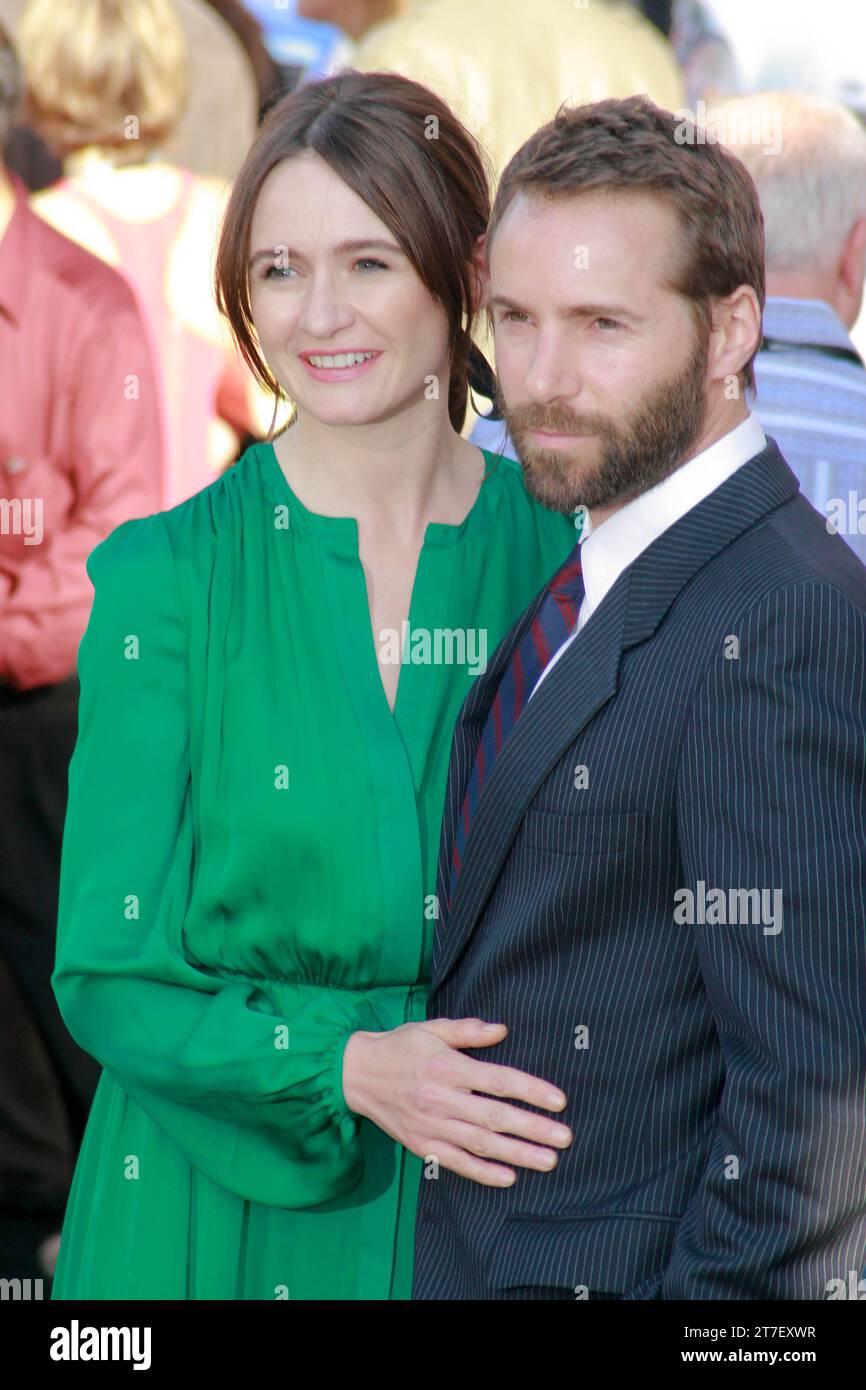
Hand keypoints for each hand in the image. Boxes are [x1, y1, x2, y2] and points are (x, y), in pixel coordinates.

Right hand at [342, 1017, 571, 1185]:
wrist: (357, 1075)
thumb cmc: (401, 1047)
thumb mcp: (431, 1028)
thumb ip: (468, 1030)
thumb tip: (502, 1029)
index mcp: (447, 1068)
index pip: (497, 1080)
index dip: (530, 1090)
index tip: (558, 1100)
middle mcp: (441, 1099)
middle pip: (494, 1116)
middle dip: (532, 1128)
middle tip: (565, 1137)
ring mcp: (431, 1126)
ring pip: (481, 1143)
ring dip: (517, 1154)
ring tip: (548, 1160)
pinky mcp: (422, 1145)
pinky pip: (457, 1162)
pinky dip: (483, 1173)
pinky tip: (509, 1178)